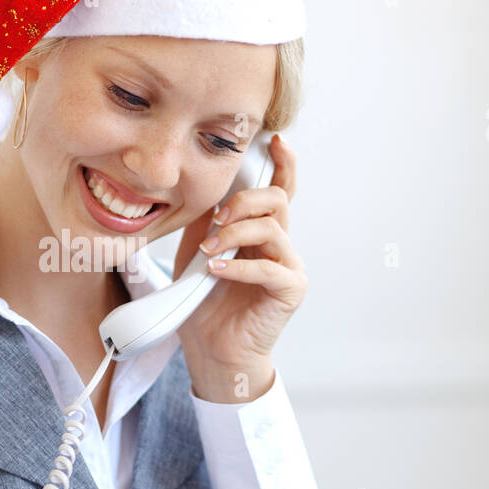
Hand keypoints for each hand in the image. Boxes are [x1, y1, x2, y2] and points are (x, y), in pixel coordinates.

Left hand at [173, 133, 306, 396]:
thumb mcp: (197, 249)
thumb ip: (207, 220)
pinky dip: (239, 266)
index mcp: (260, 230)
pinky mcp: (290, 290)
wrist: (211, 348)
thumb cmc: (205, 300)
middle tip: (217, 219)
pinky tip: (216, 271)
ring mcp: (289, 265)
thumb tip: (206, 188)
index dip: (282, 163)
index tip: (275, 140)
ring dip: (235, 234)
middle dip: (244, 201)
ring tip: (210, 252)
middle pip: (277, 200)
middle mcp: (279, 244)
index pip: (278, 189)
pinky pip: (270, 268)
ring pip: (273, 228)